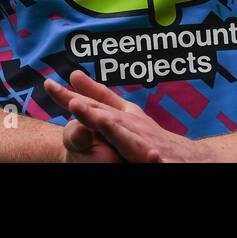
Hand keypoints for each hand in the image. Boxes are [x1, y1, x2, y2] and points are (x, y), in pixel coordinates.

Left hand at [43, 69, 217, 162]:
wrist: (187, 158)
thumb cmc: (149, 134)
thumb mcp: (123, 114)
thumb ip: (98, 96)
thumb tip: (72, 74)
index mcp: (121, 118)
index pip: (93, 107)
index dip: (70, 98)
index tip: (49, 86)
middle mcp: (134, 129)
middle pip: (112, 121)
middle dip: (94, 112)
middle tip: (73, 104)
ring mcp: (148, 146)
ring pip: (133, 141)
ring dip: (121, 133)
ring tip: (103, 123)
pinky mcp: (163, 163)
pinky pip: (159, 163)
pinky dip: (156, 161)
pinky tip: (153, 159)